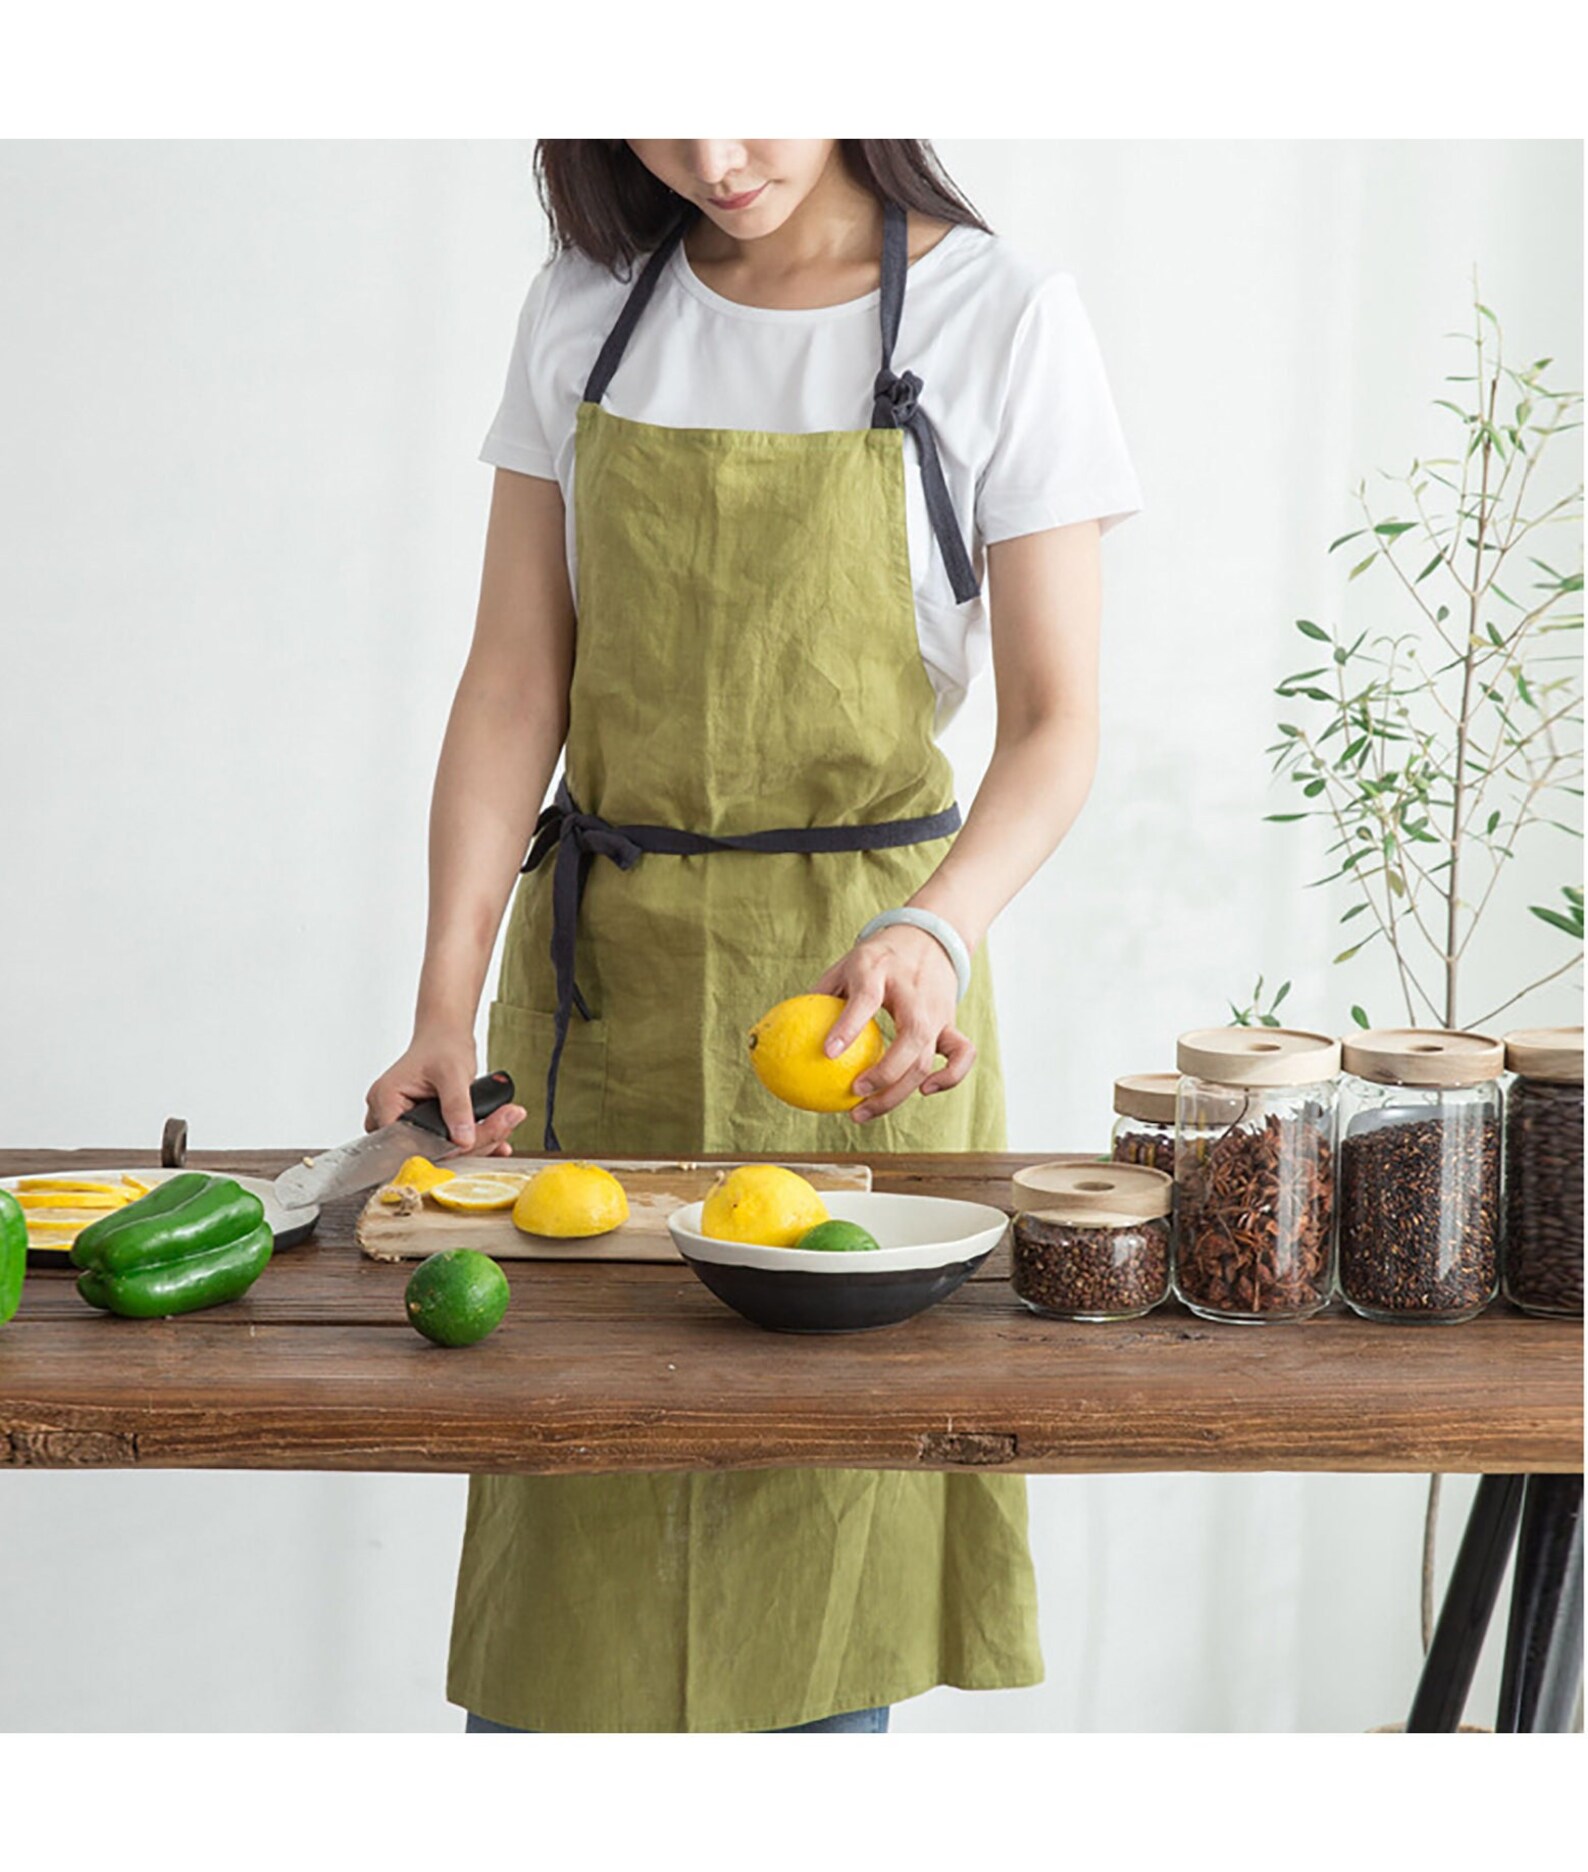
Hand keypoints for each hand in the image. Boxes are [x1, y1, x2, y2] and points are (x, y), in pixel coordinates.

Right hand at [365, 1026, 526, 1156]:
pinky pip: (449, 1144)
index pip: (408, 1142)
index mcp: (385, 1101)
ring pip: (442, 1150)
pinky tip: (499, 1138)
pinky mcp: (424, 1128)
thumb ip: (457, 1106)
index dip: (442, 1147)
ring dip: (477, 1142)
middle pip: (427, 1149)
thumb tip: (464, 1140)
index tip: (472, 1141)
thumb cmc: (442, 1045)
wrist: (447, 1036)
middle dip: (469, 1143)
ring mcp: (405, 1123)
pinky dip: (475, 1141)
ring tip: (506, 1122)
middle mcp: (389, 1115)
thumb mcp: (453, 1073)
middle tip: (502, 1126)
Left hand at [812, 925, 976, 1122]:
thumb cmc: (880, 957)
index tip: (827, 1052)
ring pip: (927, 1060)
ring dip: (898, 1092)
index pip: (866, 999)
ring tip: (863, 1111)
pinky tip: (924, 1092)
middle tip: (852, 1095)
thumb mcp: (848, 964)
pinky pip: (961, 1056)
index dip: (848, 1026)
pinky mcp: (952, 1023)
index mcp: (880, 971)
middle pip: (909, 1042)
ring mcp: (938, 1012)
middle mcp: (914, 995)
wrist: (931, 936)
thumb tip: (785, 1029)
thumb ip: (822, 994)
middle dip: (883, 1075)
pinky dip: (949, 1078)